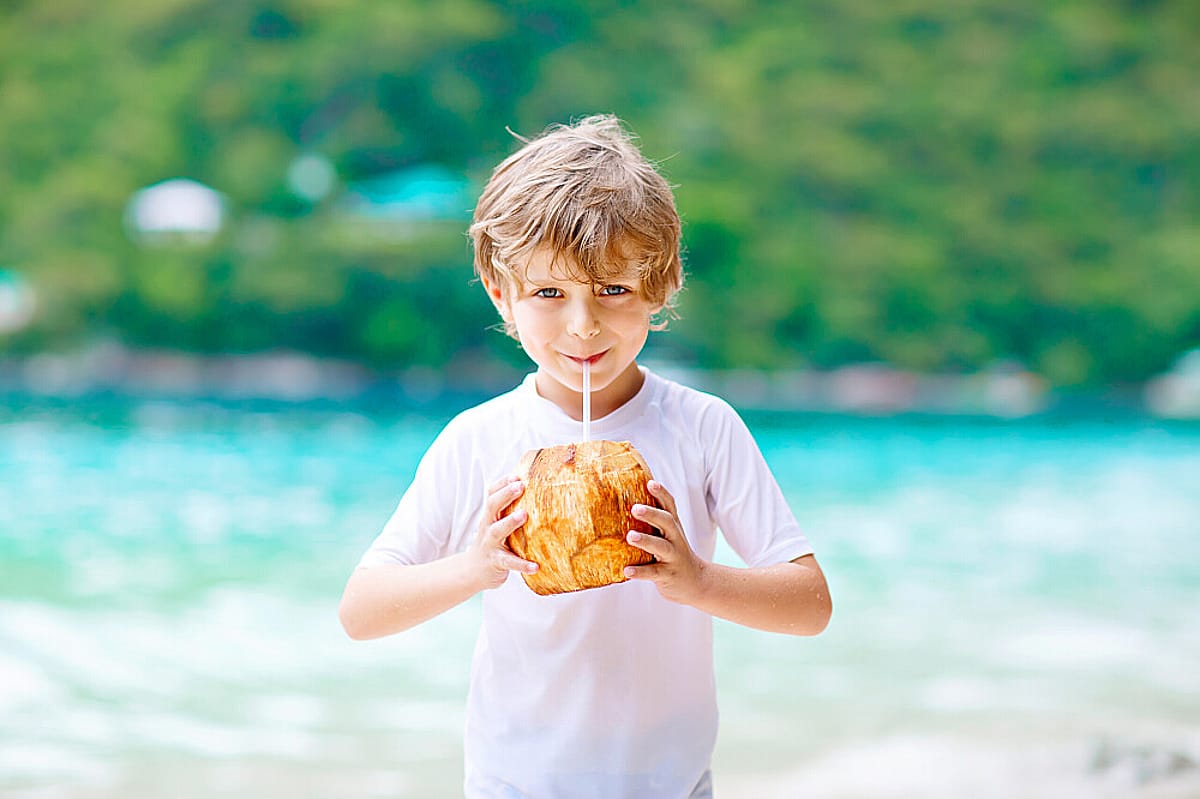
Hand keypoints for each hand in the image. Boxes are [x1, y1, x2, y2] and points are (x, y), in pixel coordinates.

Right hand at [469, 474, 538, 589]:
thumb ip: (510, 511)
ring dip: (510, 521)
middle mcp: (488, 526)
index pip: (492, 494)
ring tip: (524, 514)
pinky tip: (535, 566)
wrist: (473, 571)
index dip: (502, 483)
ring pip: (497, 530)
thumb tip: (537, 492)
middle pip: (492, 506)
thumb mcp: (497, 524)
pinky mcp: (496, 562)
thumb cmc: (493, 543)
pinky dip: (522, 564)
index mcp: (490, 515)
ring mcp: (490, 544)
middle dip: (505, 494)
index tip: (516, 475)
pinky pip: (509, 562)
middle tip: (520, 486)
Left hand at [623, 480, 706, 604]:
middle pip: (667, 522)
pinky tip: (627, 570)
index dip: (661, 494)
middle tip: (635, 508)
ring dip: (646, 541)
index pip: (669, 506)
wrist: (696, 582)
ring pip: (661, 547)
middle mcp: (675, 539)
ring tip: (630, 536)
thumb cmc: (674, 553)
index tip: (650, 483)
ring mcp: (673, 557)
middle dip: (652, 514)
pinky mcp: (668, 575)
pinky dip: (640, 572)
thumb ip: (653, 521)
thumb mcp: (667, 535)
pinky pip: (653, 572)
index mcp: (673, 527)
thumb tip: (625, 503)